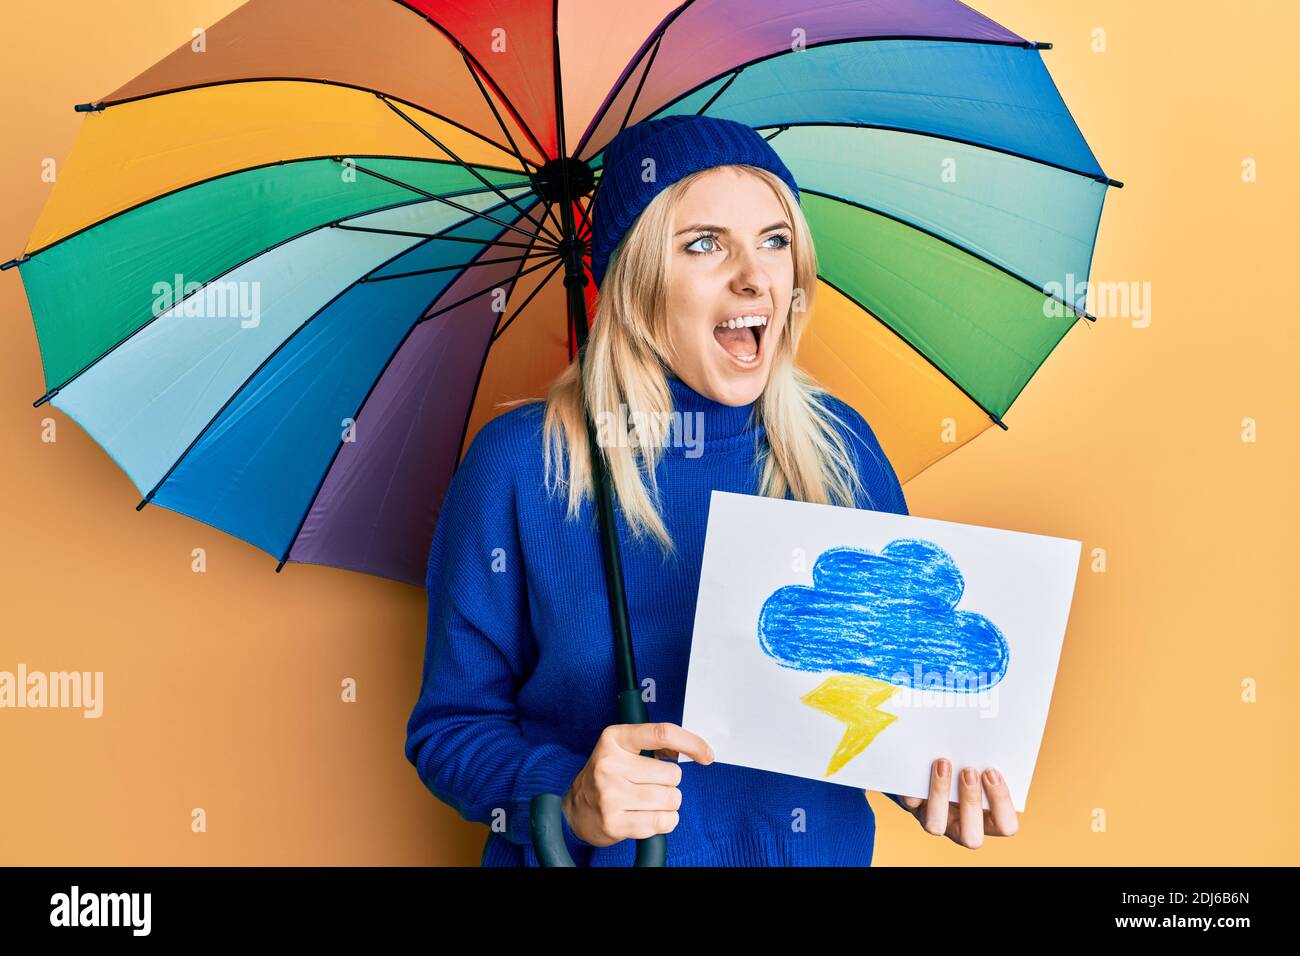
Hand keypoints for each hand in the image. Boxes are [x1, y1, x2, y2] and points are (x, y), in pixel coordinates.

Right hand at [562, 723, 714, 846]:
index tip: (706, 754)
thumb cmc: (608, 777)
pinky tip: (650, 817)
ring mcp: (610, 795)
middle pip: (672, 774)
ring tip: (649, 803)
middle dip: (671, 783)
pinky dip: (665, 821)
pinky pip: (662, 822)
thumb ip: (655, 745)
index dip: (691, 743)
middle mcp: (610, 764)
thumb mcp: (623, 749)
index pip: (662, 734)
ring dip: (668, 804)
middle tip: (651, 785)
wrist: (575, 810)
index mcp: (614, 739)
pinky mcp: (614, 822)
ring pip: (671, 799)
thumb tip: (695, 750)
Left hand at [883, 757, 1018, 848]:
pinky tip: (918, 763)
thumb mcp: (983, 758)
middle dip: (971, 802)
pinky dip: (913, 784)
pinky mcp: (912, 807)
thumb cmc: (967, 760)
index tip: (992, 771)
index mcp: (987, 818)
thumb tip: (1001, 728)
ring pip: (935, 826)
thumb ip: (993, 754)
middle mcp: (961, 825)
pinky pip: (910, 802)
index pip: (1006, 826)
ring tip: (943, 762)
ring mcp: (935, 819)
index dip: (1002, 802)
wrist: (932, 762)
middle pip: (972, 837)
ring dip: (940, 793)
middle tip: (969, 770)